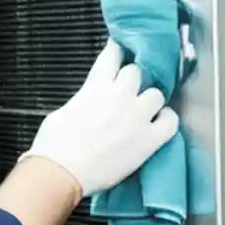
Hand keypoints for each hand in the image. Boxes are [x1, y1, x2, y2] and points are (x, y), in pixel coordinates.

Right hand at [18, 40, 178, 196]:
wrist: (61, 174)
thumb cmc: (53, 146)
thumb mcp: (63, 111)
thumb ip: (83, 100)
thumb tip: (89, 103)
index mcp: (95, 87)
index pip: (113, 54)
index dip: (119, 51)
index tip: (121, 51)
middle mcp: (119, 96)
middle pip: (137, 71)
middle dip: (134, 79)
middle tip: (129, 91)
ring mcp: (136, 117)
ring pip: (157, 93)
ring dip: (150, 100)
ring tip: (144, 110)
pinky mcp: (148, 140)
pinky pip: (170, 120)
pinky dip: (166, 120)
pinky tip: (159, 124)